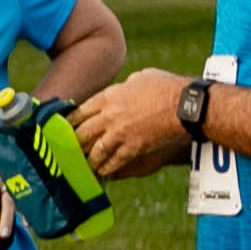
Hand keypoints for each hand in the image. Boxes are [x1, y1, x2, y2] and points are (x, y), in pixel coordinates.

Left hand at [76, 70, 194, 177]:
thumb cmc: (167, 87)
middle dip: (74, 143)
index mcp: (109, 96)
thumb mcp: (140, 78)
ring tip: (84, 164)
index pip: (80, 112)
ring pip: (94, 150)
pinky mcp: (133, 147)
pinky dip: (105, 168)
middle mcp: (109, 115)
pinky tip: (102, 171)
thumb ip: (124, 88)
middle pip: (82, 133)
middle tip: (68, 150)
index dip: (70, 123)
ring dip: (88, 159)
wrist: (185, 105)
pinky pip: (113, 161)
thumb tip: (121, 91)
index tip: (65, 129)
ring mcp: (120, 133)